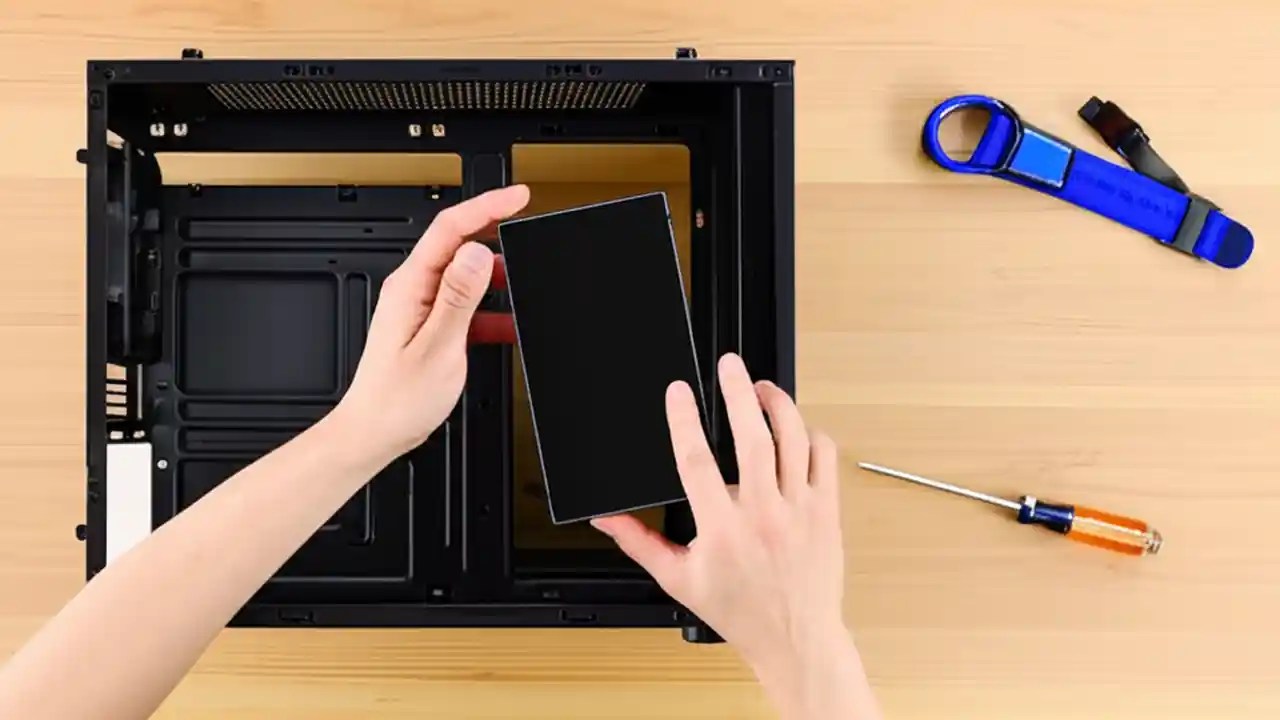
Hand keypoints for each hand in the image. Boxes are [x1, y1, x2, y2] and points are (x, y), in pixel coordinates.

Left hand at [334, 185, 529, 461]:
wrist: (373, 432)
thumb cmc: (396, 399)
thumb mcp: (437, 347)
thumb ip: (459, 297)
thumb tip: (477, 254)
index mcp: (410, 286)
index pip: (450, 228)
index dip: (486, 206)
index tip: (517, 197)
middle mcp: (413, 290)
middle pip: (459, 244)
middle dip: (497, 233)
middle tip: (529, 232)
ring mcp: (420, 307)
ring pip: (467, 276)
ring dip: (498, 279)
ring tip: (525, 287)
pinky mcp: (429, 325)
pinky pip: (467, 305)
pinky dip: (492, 310)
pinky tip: (510, 326)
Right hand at [594, 354, 874, 718]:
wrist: (796, 638)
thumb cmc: (739, 610)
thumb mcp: (679, 579)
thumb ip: (639, 542)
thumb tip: (606, 518)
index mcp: (723, 531)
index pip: (697, 462)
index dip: (684, 421)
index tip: (678, 392)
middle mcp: (764, 516)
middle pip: (752, 438)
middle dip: (739, 393)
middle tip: (730, 365)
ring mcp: (800, 511)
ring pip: (793, 440)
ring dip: (778, 405)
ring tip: (762, 387)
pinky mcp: (826, 512)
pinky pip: (823, 458)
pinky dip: (810, 434)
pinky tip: (795, 426)